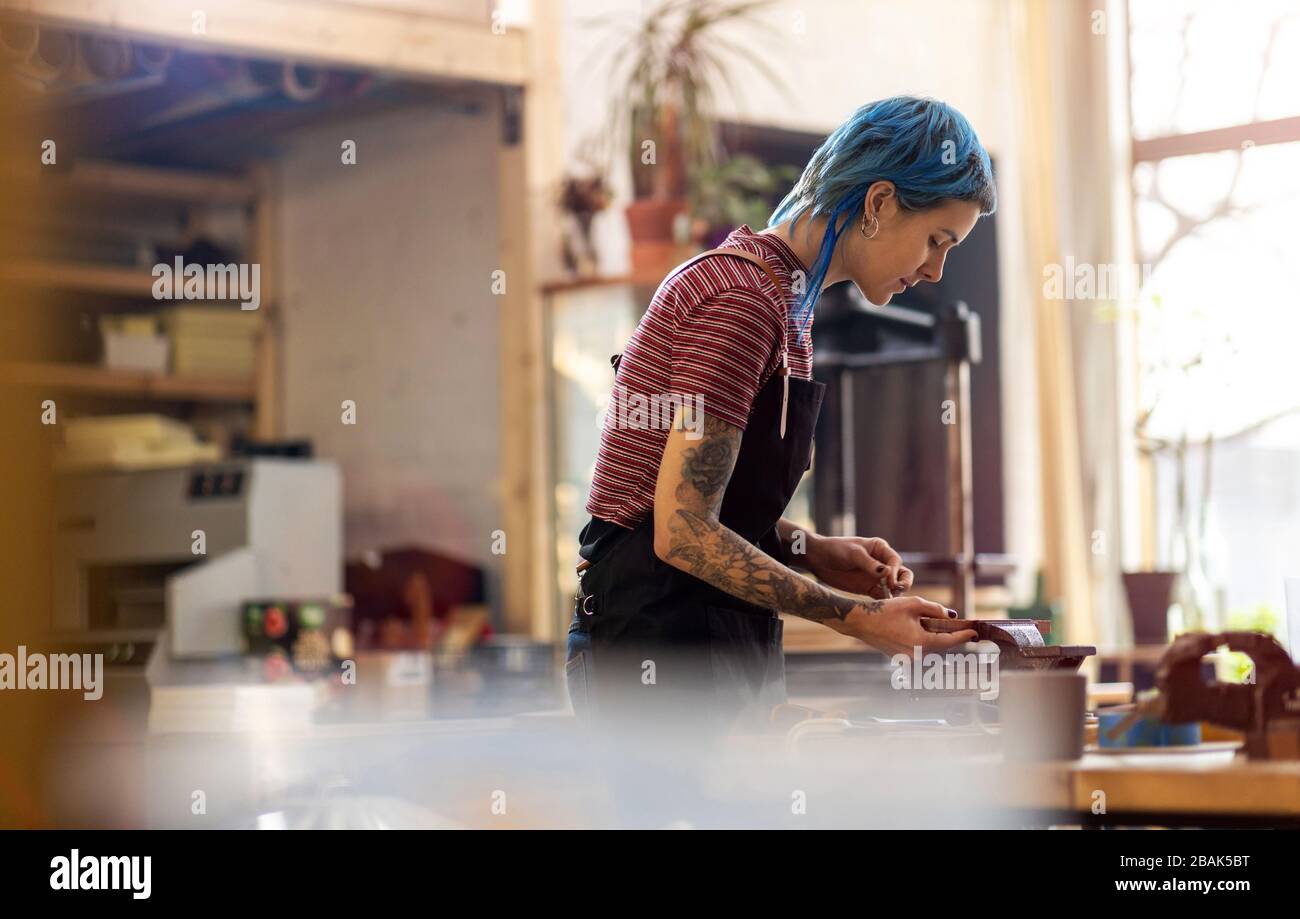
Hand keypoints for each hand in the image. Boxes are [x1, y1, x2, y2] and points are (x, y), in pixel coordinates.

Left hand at [806, 535, 913, 598]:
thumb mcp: (852, 554)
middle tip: (896, 590)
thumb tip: (887, 572)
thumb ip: (869, 564)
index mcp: (880, 549)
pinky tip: (882, 607)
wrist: (818, 559)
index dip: (895, 571)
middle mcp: (882, 563)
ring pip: (894, 587)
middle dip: (903, 583)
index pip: (895, 561)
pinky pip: (882, 596)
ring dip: (895, 594)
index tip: (889, 581)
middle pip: (901, 574)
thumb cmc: (835, 549)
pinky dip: (885, 601)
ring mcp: (876, 577)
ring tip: (889, 601)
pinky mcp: (869, 588)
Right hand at [831, 595, 976, 655]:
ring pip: (931, 649)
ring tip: (944, 627)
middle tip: (964, 629)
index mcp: (922, 643)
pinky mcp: (901, 658)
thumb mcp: (913, 604)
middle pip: (942, 647)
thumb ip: (935, 610)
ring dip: (938, 638)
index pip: (950, 641)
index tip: (975, 632)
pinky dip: (926, 641)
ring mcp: (908, 660)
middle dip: (952, 637)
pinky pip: (920, 650)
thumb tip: (951, 616)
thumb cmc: (885, 611)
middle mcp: (917, 656)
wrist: (860, 622)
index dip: (964, 636)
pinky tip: (925, 630)